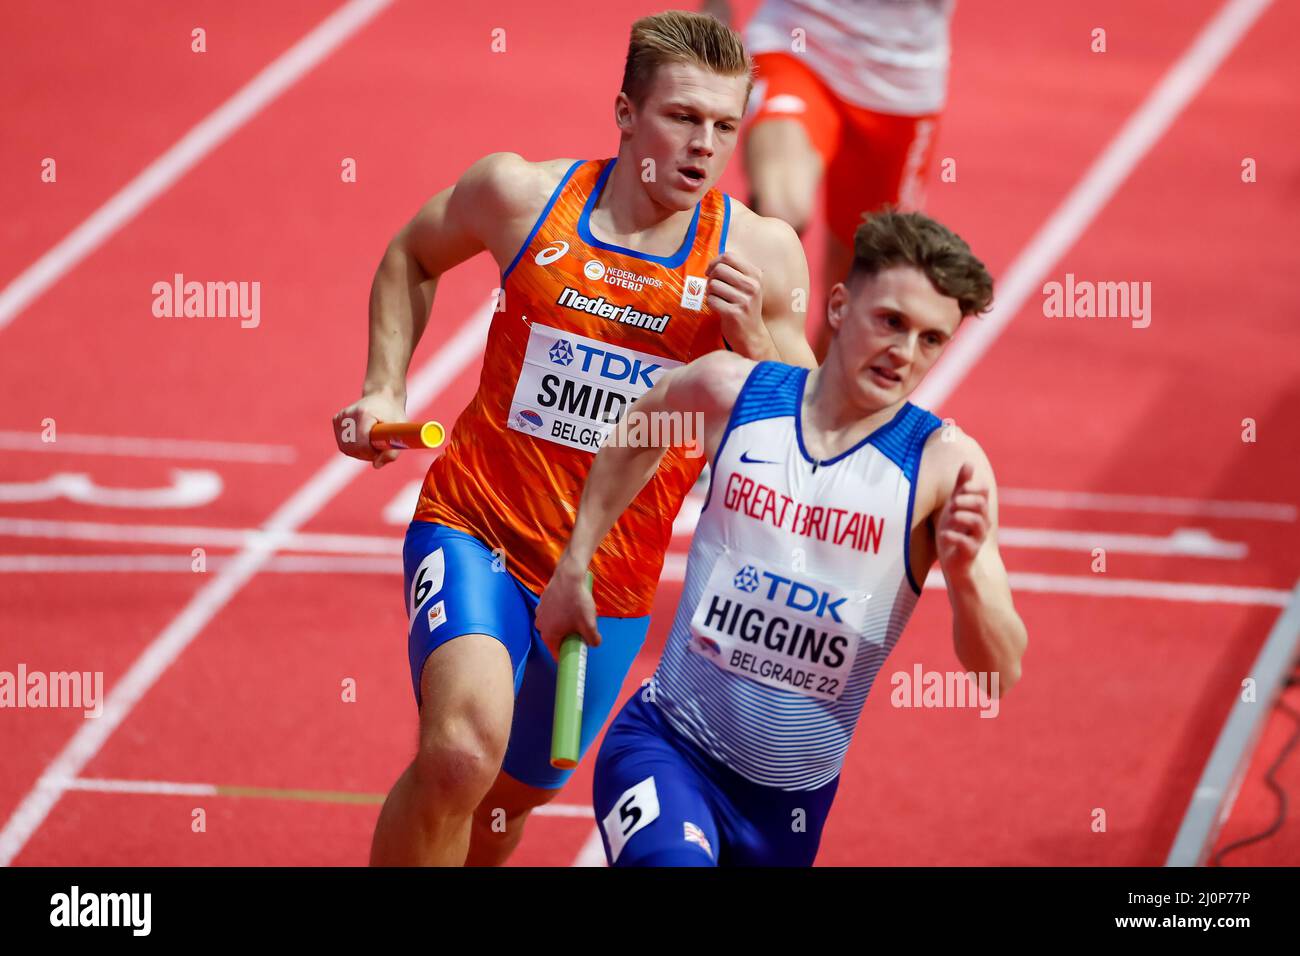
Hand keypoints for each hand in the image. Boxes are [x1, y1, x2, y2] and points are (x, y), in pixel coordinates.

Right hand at [332, 391, 406, 468]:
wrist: (382, 396)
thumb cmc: (393, 414)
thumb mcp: (400, 430)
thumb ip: (392, 451)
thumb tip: (376, 466)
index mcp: (364, 414)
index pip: (361, 444)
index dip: (372, 453)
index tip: (381, 448)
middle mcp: (348, 414)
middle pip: (353, 449)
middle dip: (367, 453)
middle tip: (379, 445)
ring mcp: (340, 417)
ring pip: (347, 449)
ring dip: (361, 451)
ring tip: (372, 440)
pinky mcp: (336, 420)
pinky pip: (344, 444)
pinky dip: (354, 446)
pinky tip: (363, 437)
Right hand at [535, 560, 600, 658]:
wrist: (569, 575)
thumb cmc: (577, 602)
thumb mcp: (589, 625)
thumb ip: (593, 639)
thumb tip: (594, 643)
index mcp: (548, 635)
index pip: (557, 654)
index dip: (569, 655)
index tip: (578, 652)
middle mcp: (540, 625)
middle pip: (556, 639)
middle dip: (569, 638)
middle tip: (582, 632)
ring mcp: (540, 612)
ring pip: (554, 625)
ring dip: (565, 625)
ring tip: (579, 616)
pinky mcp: (543, 601)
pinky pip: (553, 614)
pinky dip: (561, 613)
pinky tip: (572, 606)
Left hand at [705, 251, 765, 354]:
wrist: (751, 335)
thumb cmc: (744, 306)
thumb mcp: (747, 286)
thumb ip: (735, 271)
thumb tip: (714, 263)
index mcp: (755, 275)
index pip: (729, 257)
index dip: (715, 262)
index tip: (710, 272)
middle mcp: (752, 286)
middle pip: (719, 269)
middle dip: (711, 278)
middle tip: (713, 288)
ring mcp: (744, 300)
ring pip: (713, 285)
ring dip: (710, 292)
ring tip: (717, 298)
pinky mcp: (734, 313)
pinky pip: (711, 300)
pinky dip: (710, 304)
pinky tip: (718, 308)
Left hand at [936, 463, 990, 577]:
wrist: (956, 563)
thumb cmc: (956, 530)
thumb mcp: (955, 506)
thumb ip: (962, 486)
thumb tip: (968, 462)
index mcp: (978, 510)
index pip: (983, 492)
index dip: (973, 487)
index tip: (961, 488)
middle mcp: (982, 523)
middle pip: (980, 505)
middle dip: (965, 501)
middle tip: (951, 504)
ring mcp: (977, 538)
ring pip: (977, 522)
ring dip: (961, 517)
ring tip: (949, 518)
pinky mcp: (969, 553)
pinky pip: (967, 544)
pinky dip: (954, 537)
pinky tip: (944, 534)